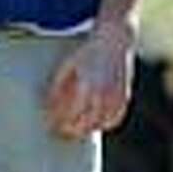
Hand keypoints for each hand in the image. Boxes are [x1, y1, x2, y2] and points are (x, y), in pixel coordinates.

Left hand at [46, 18, 134, 137]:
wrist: (114, 39)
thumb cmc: (87, 52)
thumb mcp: (67, 67)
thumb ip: (57, 88)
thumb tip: (48, 109)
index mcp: (85, 86)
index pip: (69, 116)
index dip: (58, 124)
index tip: (51, 127)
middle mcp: (102, 94)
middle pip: (84, 125)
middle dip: (71, 131)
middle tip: (61, 133)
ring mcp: (115, 97)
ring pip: (99, 124)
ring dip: (87, 130)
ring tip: (76, 130)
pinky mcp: (124, 96)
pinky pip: (114, 119)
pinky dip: (104, 124)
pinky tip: (95, 124)